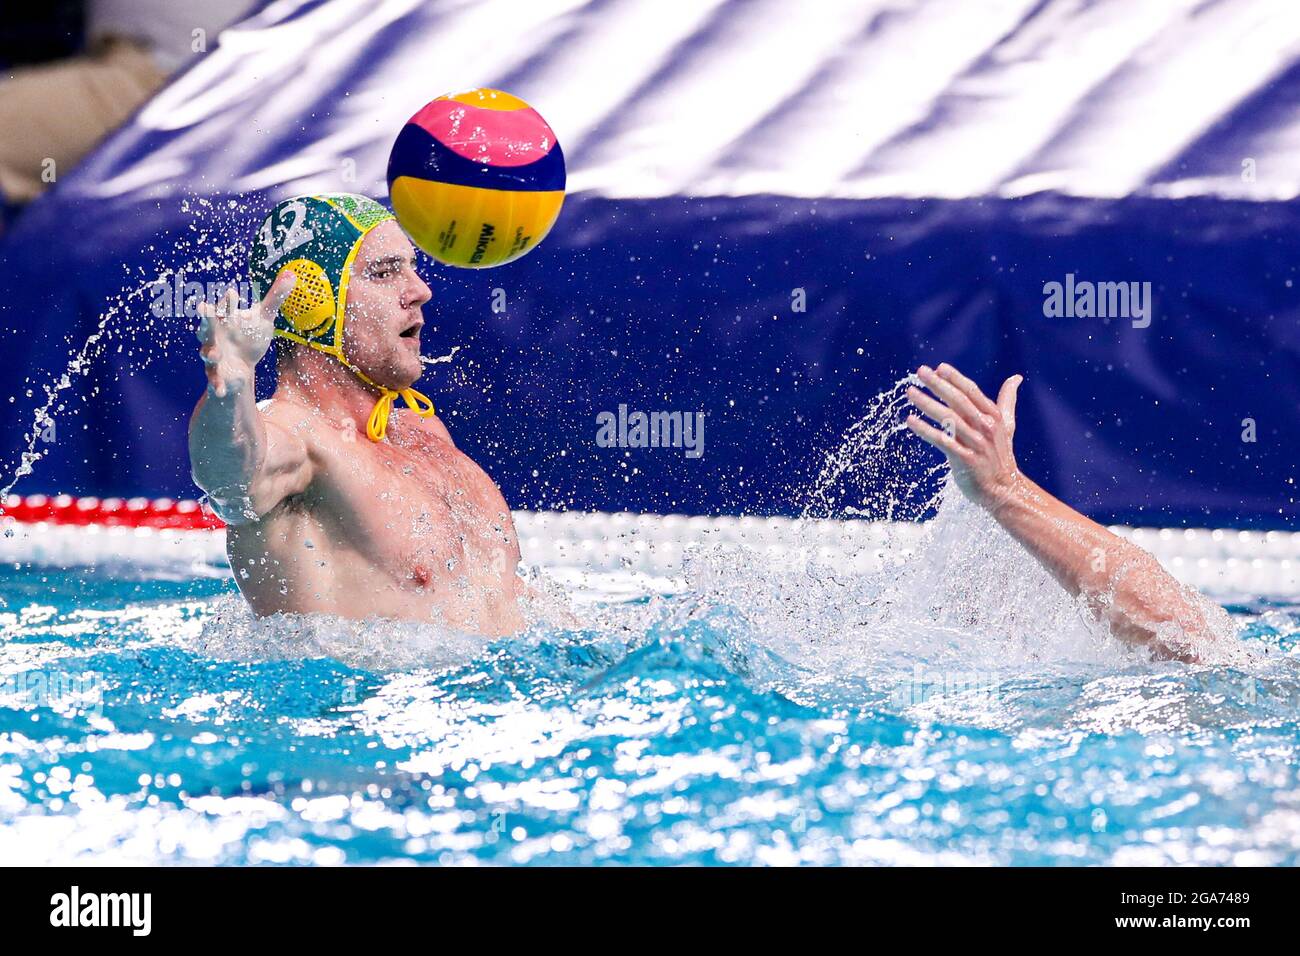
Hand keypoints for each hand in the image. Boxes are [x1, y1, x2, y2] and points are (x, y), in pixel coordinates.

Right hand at [195, 270, 295, 396]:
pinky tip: (220, 390)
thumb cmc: (249, 337)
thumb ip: (275, 297)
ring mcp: (214, 356)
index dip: (227, 301)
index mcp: (224, 320)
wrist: (241, 368)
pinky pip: (214, 380)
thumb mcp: (263, 318)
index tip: (232, 292)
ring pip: (207, 353)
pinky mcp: (217, 375)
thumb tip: (292, 274)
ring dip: (209, 352)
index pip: (224, 307)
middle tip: (203, 308)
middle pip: (207, 326)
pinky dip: (216, 385)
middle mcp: (214, 336)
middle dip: (205, 319)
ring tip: (214, 354)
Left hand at [905, 363, 1024, 511]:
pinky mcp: (965, 459)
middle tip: (920, 372)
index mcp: (994, 416)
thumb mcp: (1007, 425)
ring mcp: (976, 443)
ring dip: (927, 404)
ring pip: (948, 418)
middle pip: (958, 400)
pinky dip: (925, 430)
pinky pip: (942, 441)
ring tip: (910, 392)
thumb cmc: (1001, 456)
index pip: (972, 391)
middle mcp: (986, 427)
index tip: (939, 367)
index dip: (955, 378)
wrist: (1004, 490)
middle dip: (938, 384)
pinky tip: (910, 421)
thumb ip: (1007, 401)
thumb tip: (1015, 378)